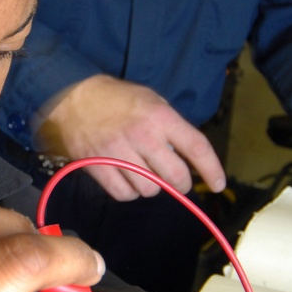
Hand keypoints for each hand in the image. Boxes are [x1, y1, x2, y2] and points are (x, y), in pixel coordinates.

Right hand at [36, 74, 225, 199]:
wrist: (73, 96)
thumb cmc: (118, 99)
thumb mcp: (152, 102)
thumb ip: (172, 130)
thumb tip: (188, 160)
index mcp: (160, 117)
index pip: (196, 147)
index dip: (211, 169)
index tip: (218, 184)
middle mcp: (143, 136)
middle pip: (175, 177)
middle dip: (179, 184)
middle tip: (174, 180)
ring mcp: (119, 153)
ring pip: (149, 190)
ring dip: (150, 187)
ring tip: (141, 171)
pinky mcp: (98, 167)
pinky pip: (124, 195)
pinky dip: (128, 192)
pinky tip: (125, 177)